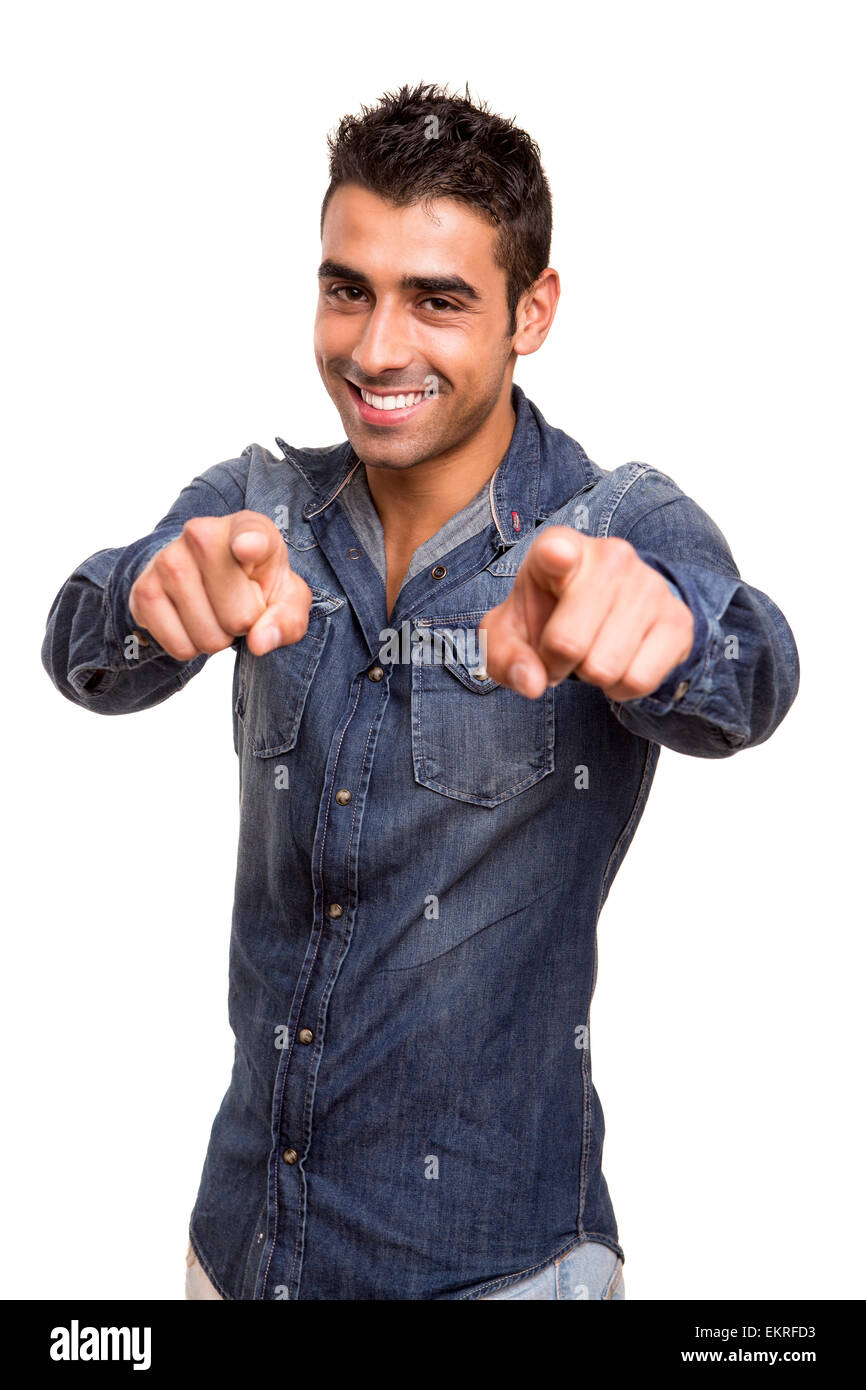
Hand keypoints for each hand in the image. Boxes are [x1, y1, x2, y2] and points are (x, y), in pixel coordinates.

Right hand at [129, 510, 312, 660]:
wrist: (204, 575)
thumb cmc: (255, 583)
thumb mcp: (287, 597)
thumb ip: (287, 619)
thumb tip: (258, 642)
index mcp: (248, 527)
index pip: (249, 534)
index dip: (251, 544)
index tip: (246, 548)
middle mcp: (201, 533)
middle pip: (239, 617)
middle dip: (244, 626)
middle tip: (237, 604)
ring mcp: (166, 560)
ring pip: (208, 637)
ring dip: (218, 638)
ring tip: (215, 611)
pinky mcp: (144, 591)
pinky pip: (180, 647)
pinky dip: (191, 647)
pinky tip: (191, 620)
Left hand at [478, 526, 693, 700]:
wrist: (605, 614)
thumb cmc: (547, 617)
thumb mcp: (508, 634)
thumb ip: (505, 658)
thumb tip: (533, 682)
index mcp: (559, 547)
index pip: (557, 549)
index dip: (556, 557)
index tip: (557, 556)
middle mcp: (610, 556)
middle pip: (568, 643)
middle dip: (556, 664)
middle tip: (561, 651)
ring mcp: (650, 586)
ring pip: (604, 668)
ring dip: (590, 677)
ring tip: (591, 651)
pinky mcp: (678, 619)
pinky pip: (639, 680)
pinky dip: (620, 688)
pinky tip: (619, 663)